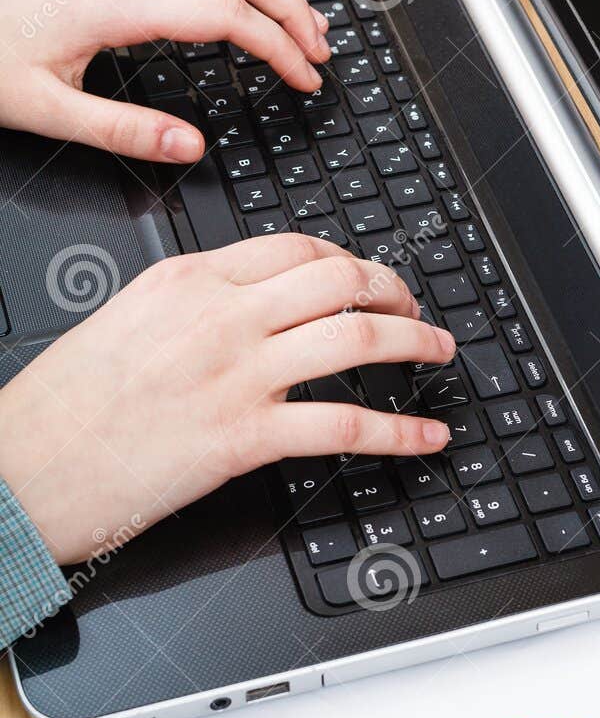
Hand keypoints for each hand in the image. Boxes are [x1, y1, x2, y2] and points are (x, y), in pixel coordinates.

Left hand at [0, 0, 330, 162]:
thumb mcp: (47, 112)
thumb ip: (124, 132)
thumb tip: (191, 148)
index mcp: (116, 6)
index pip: (225, 14)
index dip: (276, 46)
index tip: (304, 78)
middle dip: (292, 8)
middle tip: (322, 53)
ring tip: (306, 28)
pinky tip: (253, 0)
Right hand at [0, 235, 454, 564]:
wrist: (20, 468)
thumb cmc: (60, 408)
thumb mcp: (124, 322)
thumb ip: (189, 307)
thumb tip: (245, 311)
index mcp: (187, 280)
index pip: (295, 249)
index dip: (350, 259)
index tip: (369, 276)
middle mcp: (220, 316)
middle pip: (339, 279)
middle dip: (393, 290)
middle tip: (414, 308)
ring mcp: (237, 374)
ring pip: (358, 338)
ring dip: (415, 342)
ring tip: (439, 352)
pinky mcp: (244, 438)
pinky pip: (347, 425)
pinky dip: (401, 432)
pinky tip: (428, 436)